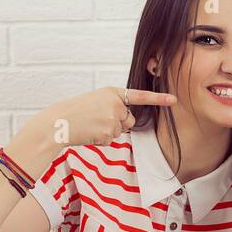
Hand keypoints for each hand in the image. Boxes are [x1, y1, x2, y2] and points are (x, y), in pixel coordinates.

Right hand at [46, 86, 175, 149]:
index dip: (158, 99)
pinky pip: (112, 139)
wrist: (58, 122)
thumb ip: (113, 106)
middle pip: (130, 120)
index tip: (173, 100)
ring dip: (109, 132)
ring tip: (91, 125)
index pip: (139, 96)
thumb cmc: (75, 112)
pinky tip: (89, 132)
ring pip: (121, 131)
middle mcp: (115, 103)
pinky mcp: (109, 131)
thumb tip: (127, 120)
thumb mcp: (96, 101)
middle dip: (118, 124)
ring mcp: (113, 117)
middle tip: (96, 120)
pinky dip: (101, 139)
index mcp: (112, 92)